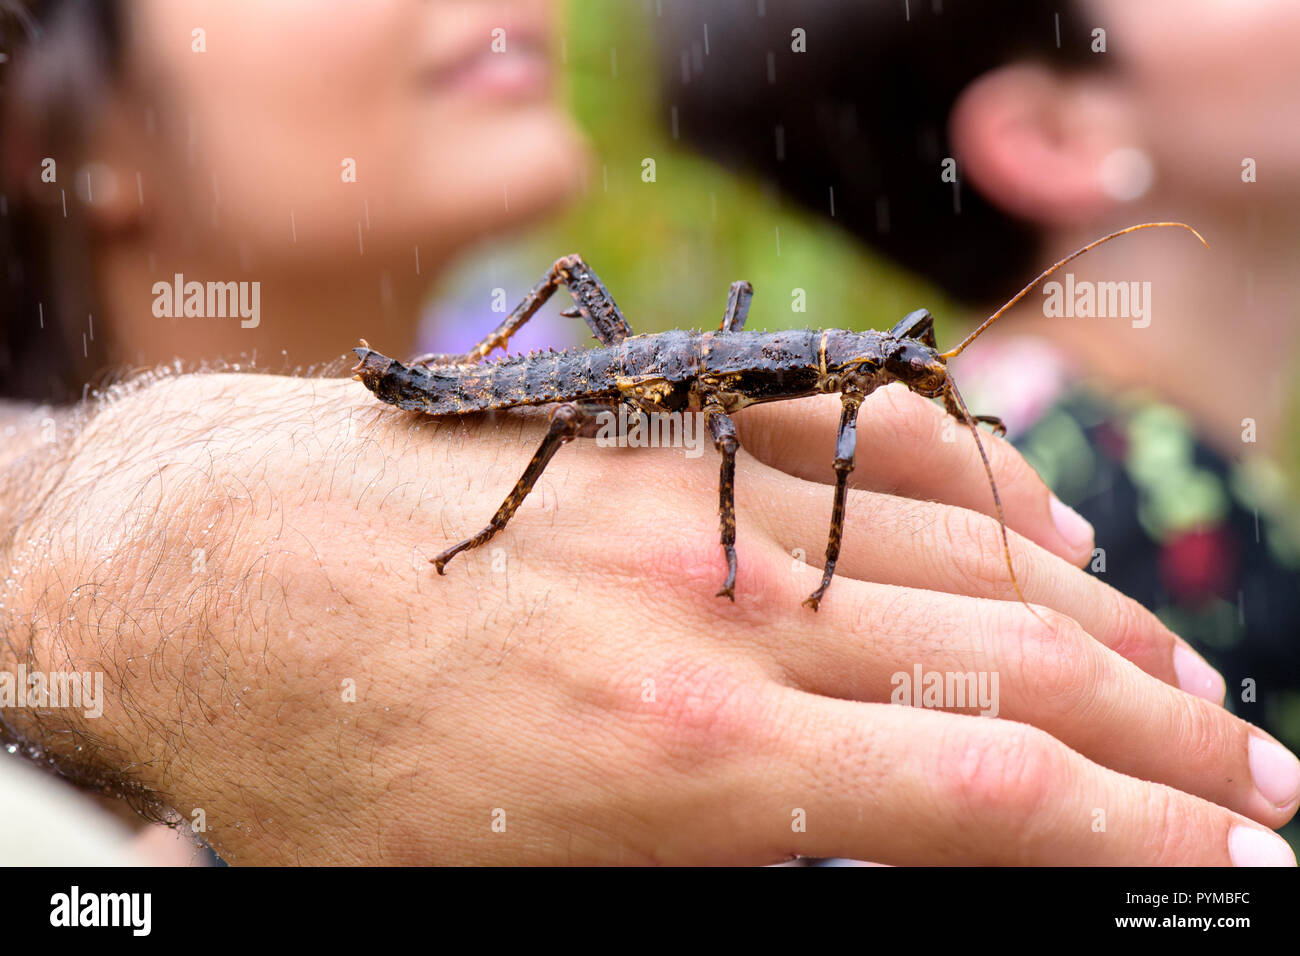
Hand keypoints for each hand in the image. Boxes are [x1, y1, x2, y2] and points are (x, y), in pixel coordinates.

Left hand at [6, 373, 1295, 863]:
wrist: (189, 576)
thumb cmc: (322, 766)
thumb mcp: (516, 885)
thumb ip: (717, 867)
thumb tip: (858, 852)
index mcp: (690, 769)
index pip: (991, 798)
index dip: (1138, 832)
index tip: (1230, 853)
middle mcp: (724, 621)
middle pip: (1011, 670)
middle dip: (1163, 734)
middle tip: (1257, 776)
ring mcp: (698, 505)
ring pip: (958, 556)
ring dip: (1098, 617)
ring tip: (1189, 679)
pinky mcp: (659, 431)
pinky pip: (859, 445)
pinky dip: (975, 485)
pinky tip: (1041, 524)